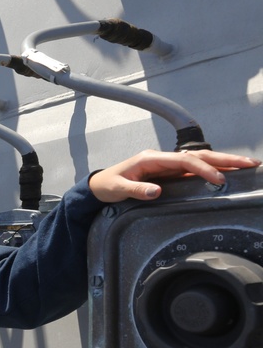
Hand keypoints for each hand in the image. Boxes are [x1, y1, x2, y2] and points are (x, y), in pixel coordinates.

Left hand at [89, 149, 260, 202]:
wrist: (100, 185)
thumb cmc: (108, 185)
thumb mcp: (118, 188)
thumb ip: (136, 190)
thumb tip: (156, 192)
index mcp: (152, 158)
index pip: (184, 161)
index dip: (203, 169)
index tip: (219, 179)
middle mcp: (163, 159)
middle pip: (199, 156)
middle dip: (225, 159)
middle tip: (249, 163)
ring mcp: (168, 165)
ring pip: (200, 161)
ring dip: (223, 162)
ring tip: (247, 166)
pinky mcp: (170, 173)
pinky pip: (194, 170)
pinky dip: (212, 170)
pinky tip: (227, 174)